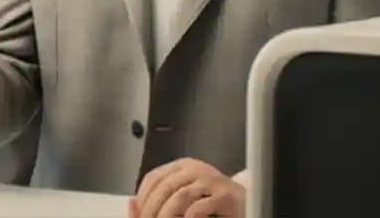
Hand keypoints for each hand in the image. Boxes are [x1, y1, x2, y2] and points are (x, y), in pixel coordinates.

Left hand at [130, 158, 244, 217]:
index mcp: (183, 166)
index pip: (153, 177)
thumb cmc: (211, 202)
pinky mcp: (226, 197)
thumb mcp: (184, 196)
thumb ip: (162, 198)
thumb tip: (132, 204)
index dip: (142, 197)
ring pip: (180, 196)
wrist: (247, 202)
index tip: (137, 213)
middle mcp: (196, 169)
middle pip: (164, 187)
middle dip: (151, 210)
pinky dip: (188, 217)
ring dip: (166, 215)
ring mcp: (213, 181)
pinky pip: (201, 207)